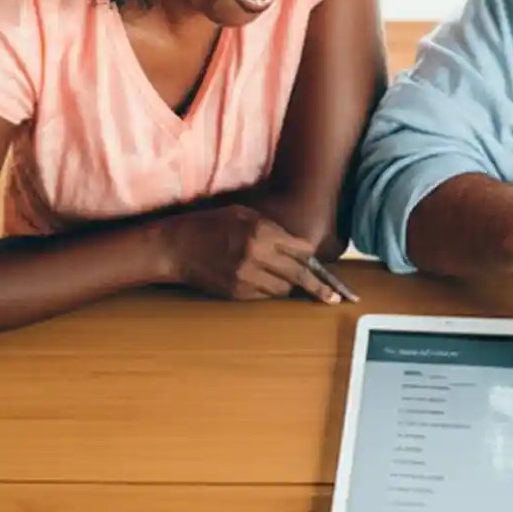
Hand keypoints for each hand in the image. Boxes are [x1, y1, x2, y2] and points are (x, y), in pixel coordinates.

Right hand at [158, 205, 340, 303]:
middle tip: (336, 297)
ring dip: (289, 285)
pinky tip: (264, 281)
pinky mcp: (236, 293)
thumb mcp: (243, 215)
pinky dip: (270, 290)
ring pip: (282, 289)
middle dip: (319, 287)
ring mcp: (245, 278)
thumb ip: (273, 229)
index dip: (311, 257)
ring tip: (286, 279)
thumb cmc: (210, 225)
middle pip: (298, 275)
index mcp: (259, 233)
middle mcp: (255, 257)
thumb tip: (300, 246)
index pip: (299, 250)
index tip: (322, 265)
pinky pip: (264, 297)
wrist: (176, 247)